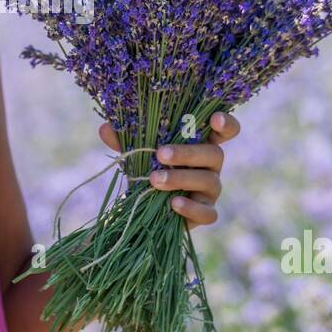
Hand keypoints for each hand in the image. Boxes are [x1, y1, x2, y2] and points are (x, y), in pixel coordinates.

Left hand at [97, 111, 241, 231]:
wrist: (147, 200)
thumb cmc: (148, 165)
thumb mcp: (137, 150)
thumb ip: (125, 139)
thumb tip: (106, 128)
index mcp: (201, 141)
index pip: (225, 129)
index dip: (225, 123)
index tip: (213, 119)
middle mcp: (212, 164)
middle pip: (215, 154)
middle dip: (188, 153)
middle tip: (160, 154)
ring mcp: (212, 189)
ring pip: (209, 181)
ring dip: (181, 179)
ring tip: (154, 180)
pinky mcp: (206, 211)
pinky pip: (208, 213)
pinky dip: (191, 209)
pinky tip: (173, 205)